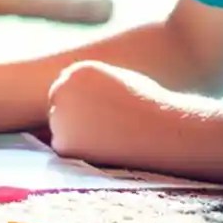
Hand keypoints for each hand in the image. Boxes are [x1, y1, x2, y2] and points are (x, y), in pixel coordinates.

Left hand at [47, 61, 222, 165]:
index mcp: (78, 70)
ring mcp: (59, 115)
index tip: (102, 113)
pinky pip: (63, 148)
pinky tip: (104, 147)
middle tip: (105, 128)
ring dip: (76, 135)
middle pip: (58, 107)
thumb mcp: (119, 79)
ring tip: (109, 136)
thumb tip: (79, 97)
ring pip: (59, 128)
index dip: (83, 103)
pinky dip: (79, 152)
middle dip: (74, 118)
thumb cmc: (149, 105)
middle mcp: (63, 88)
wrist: (163, 129)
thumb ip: (93, 84)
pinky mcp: (62, 142)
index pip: (67, 88)